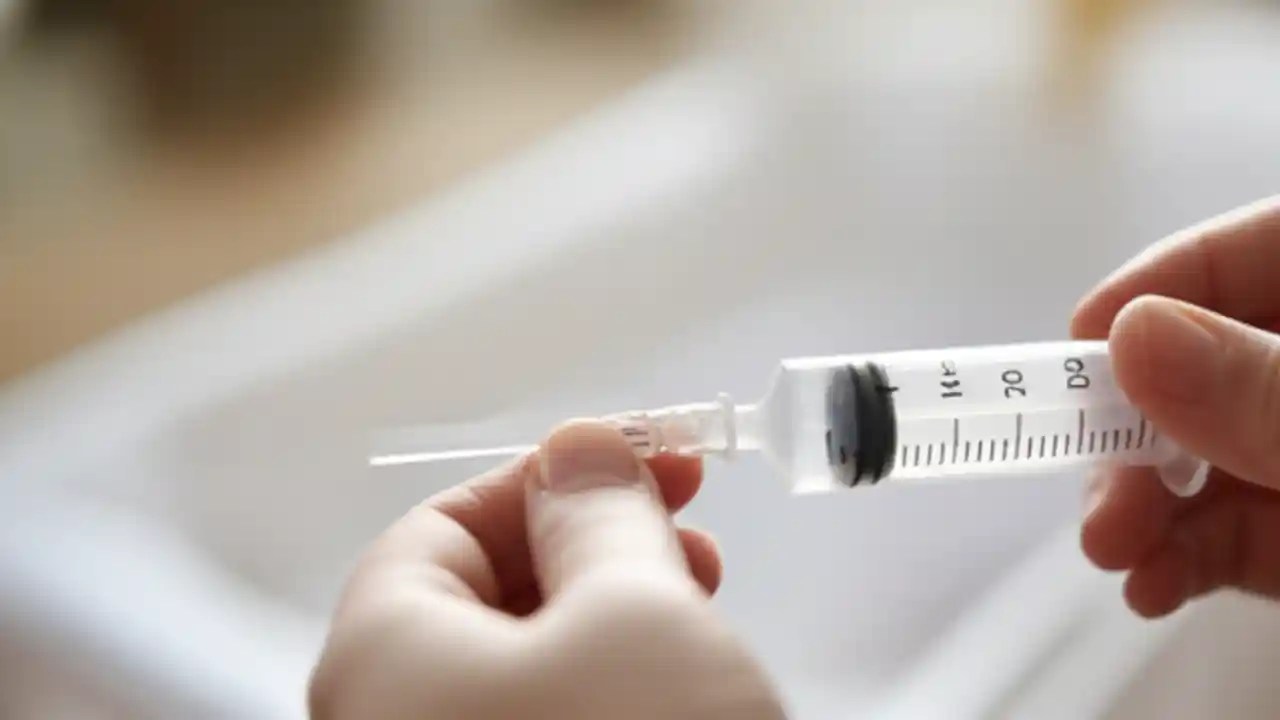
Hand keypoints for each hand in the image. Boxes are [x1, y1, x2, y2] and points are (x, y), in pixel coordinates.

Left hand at [308, 421, 785, 719]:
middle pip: (485, 594)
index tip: (638, 456)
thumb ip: (597, 512)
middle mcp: (391, 718)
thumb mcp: (634, 613)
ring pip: (524, 661)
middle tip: (686, 519)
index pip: (444, 525)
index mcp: (380, 660)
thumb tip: (578, 448)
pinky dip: (608, 676)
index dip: (549, 477)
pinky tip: (674, 670)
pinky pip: (547, 711)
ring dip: (615, 608)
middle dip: (597, 541)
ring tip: (702, 595)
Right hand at [1072, 195, 1279, 617]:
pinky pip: (1222, 532)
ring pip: (1192, 459)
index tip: (1072, 358)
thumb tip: (1131, 335)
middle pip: (1187, 372)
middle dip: (1129, 436)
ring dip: (1139, 509)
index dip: (1144, 300)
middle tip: (1099, 491)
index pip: (1225, 263)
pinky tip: (1150, 585)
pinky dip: (1177, 560)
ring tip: (1115, 553)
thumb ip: (1268, 385)